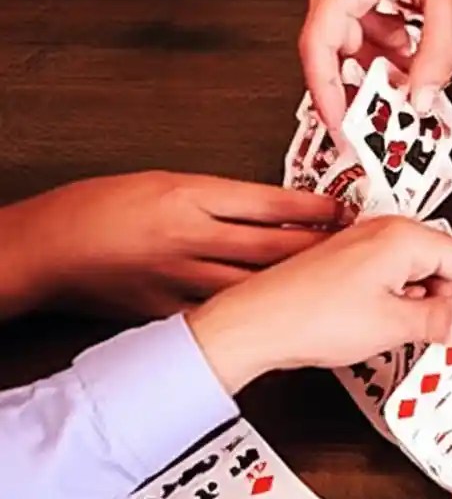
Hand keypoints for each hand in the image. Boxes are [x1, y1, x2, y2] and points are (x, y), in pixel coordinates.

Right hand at [0, 172, 339, 319]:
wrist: (46, 249)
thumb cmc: (97, 208)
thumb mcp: (164, 182)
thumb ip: (216, 197)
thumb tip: (271, 208)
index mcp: (189, 197)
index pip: (267, 202)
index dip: (313, 208)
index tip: (344, 209)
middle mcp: (191, 238)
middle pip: (272, 245)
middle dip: (321, 248)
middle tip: (358, 249)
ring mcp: (181, 278)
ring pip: (256, 283)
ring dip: (298, 283)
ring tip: (335, 283)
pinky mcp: (170, 310)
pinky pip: (224, 311)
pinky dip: (255, 311)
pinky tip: (284, 315)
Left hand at [188, 216, 451, 393]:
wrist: (254, 324)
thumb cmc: (309, 316)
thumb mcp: (393, 325)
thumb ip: (442, 322)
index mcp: (405, 238)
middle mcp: (385, 232)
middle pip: (448, 262)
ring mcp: (364, 244)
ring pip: (421, 270)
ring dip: (433, 304)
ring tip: (431, 337)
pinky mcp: (347, 262)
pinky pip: (395, 276)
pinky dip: (407, 301)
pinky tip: (399, 329)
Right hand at [301, 0, 451, 129]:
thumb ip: (438, 54)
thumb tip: (423, 97)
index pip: (319, 52)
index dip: (327, 95)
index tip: (342, 127)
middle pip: (334, 51)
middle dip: (365, 82)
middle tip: (390, 111)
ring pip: (352, 40)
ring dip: (382, 60)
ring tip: (415, 69)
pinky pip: (362, 24)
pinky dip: (385, 40)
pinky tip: (413, 42)